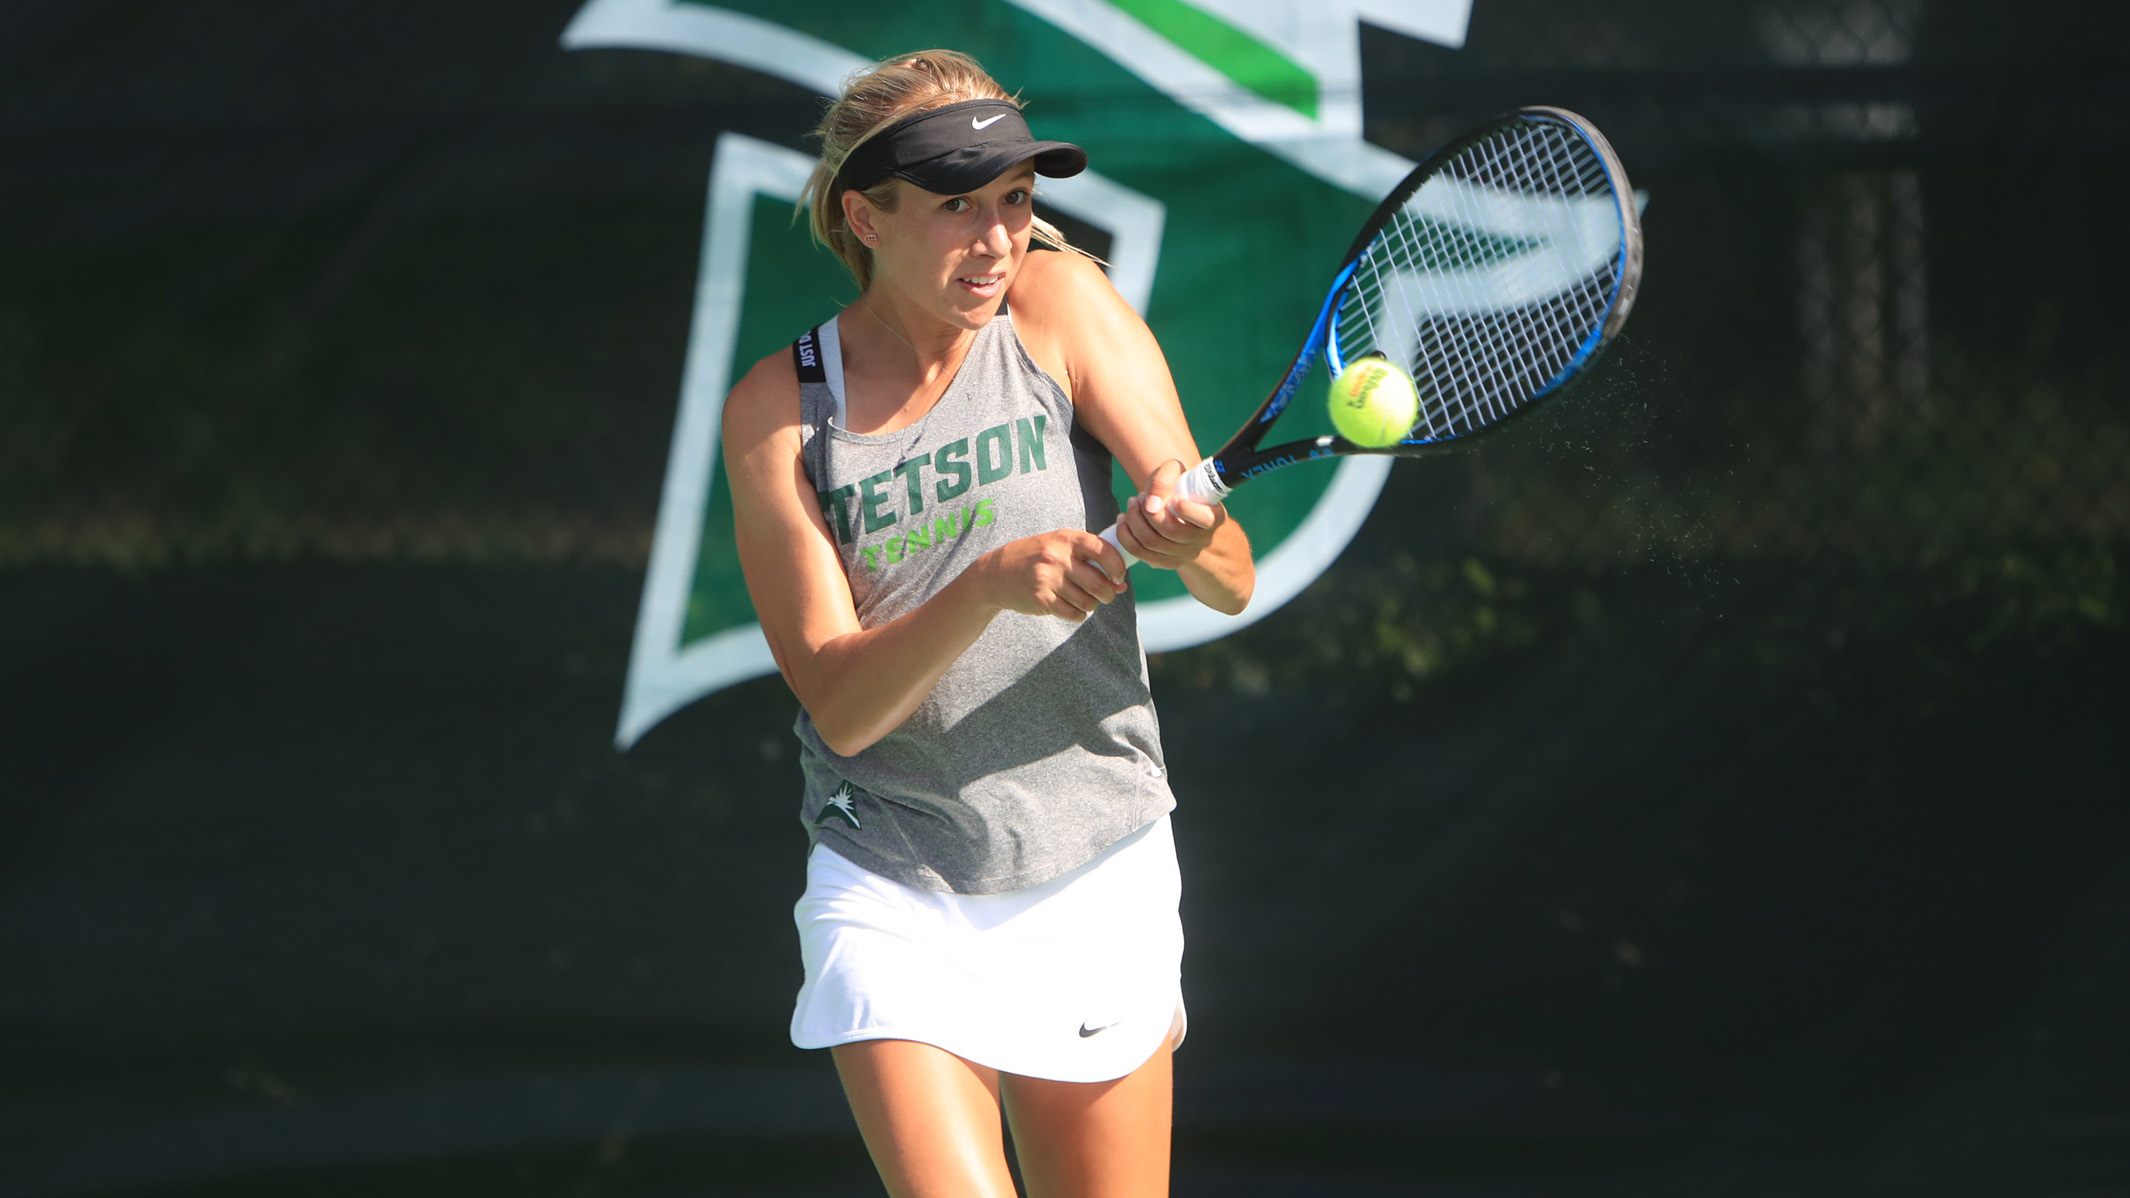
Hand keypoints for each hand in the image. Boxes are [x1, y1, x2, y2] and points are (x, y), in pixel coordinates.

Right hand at [980, 529, 1128, 621]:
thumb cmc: (1035, 559)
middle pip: (1099, 583)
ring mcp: (1048, 579)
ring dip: (1091, 605)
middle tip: (1105, 595)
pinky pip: (1074, 614)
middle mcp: (1057, 557)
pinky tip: (1070, 607)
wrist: (995, 574)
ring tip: (1083, 600)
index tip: (1118, 577)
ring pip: (1088, 602)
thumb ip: (1090, 560)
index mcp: (1065, 538)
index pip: (1104, 551)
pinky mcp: (1041, 600)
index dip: (1118, 567)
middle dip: (1108, 594)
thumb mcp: (1059, 548)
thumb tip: (1121, 585)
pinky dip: (1078, 614)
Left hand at [1116, 459, 1222, 570]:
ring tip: (1131, 505)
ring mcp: (1185, 554)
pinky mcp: (1168, 563)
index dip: (1186, 510)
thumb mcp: (1176, 473)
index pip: (1205, 519)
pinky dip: (1126, 536)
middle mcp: (1202, 539)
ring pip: (1152, 543)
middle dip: (1146, 511)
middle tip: (1139, 497)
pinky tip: (1124, 521)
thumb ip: (1165, 479)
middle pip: (1170, 530)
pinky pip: (1141, 554)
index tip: (1174, 499)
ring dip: (1134, 521)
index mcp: (1213, 516)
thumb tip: (1151, 504)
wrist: (1181, 514)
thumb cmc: (1179, 489)